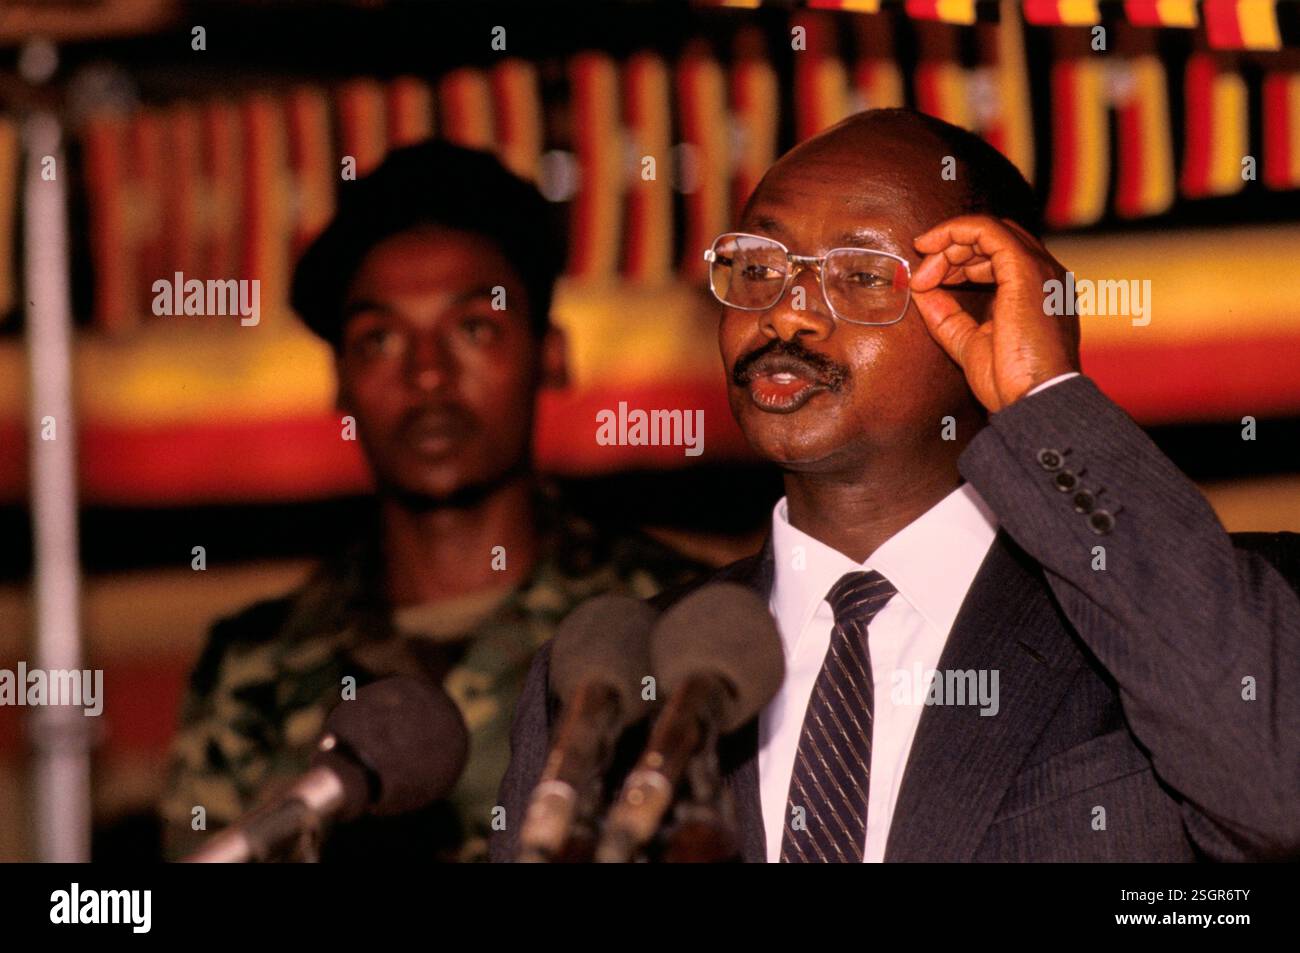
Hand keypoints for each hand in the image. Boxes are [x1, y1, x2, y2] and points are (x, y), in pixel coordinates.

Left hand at [910, 215, 1080, 412]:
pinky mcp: (1025, 270)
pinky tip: (931, 253)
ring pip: (988, 230)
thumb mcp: (969, 342)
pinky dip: (953, 234)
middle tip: (922, 278)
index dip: (958, 260)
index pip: (997, 255)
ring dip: (948, 245)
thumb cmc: (1011, 382)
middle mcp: (1044, 274)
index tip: (927, 279)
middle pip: (993, 238)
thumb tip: (921, 291)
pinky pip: (986, 230)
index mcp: (1037, 291)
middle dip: (951, 250)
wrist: (1034, 401)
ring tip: (924, 275)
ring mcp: (1039, 269)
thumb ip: (946, 315)